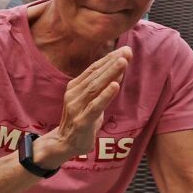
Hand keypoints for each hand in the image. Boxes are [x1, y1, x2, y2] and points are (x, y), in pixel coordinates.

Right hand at [42, 48, 130, 164]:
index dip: (108, 58)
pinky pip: (94, 106)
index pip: (93, 69)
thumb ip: (102, 87)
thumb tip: (118, 71)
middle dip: (112, 62)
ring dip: (110, 74)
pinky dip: (105, 95)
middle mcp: (73, 94)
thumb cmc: (82, 120)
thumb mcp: (92, 101)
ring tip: (123, 62)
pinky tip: (115, 85)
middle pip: (95, 75)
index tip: (124, 49)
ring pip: (95, 88)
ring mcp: (76, 107)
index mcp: (75, 87)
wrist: (66, 143)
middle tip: (127, 51)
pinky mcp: (81, 121)